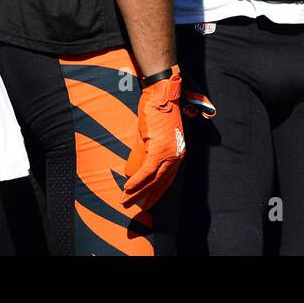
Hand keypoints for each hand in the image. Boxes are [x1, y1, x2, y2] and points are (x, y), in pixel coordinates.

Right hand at [122, 66, 185, 207]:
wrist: (161, 94)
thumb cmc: (159, 110)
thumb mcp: (157, 134)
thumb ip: (153, 147)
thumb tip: (142, 156)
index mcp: (179, 152)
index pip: (168, 179)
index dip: (156, 192)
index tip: (147, 203)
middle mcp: (177, 155)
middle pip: (160, 183)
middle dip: (146, 197)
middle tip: (133, 207)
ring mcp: (169, 153)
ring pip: (152, 180)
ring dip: (137, 192)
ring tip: (125, 201)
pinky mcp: (159, 149)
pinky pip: (147, 171)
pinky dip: (136, 181)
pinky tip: (127, 188)